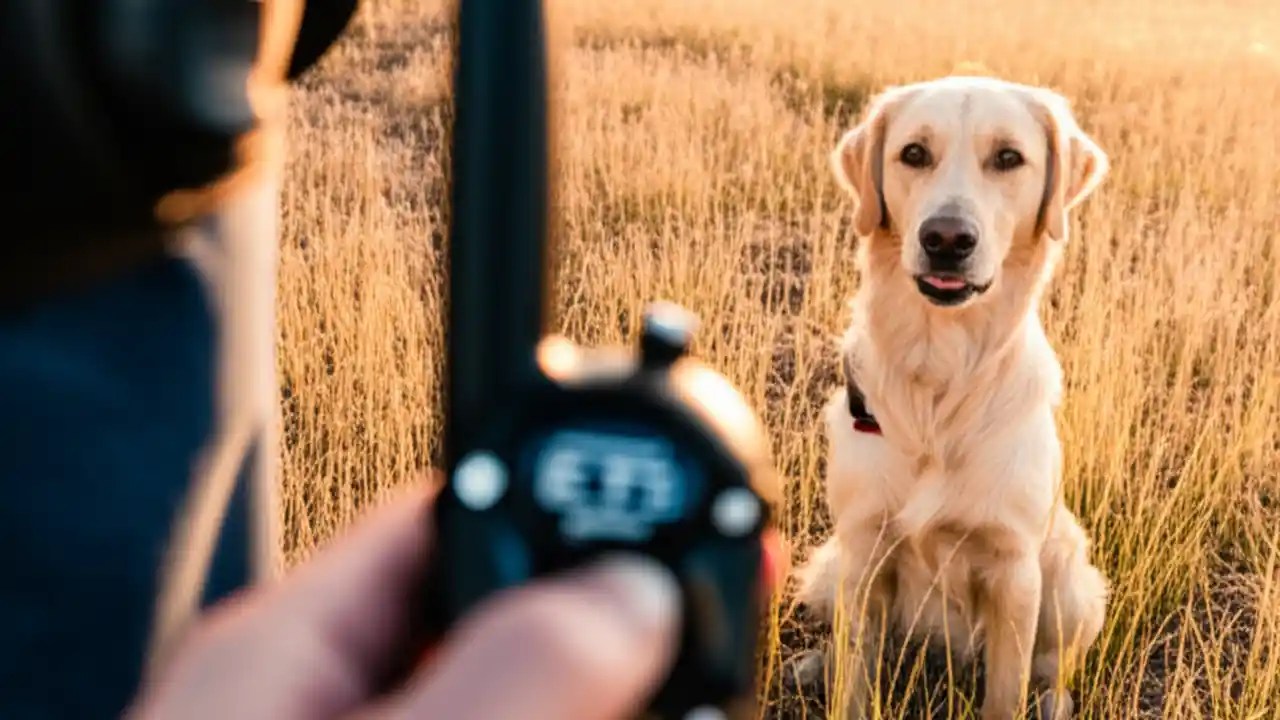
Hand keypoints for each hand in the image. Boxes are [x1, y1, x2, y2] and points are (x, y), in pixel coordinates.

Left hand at [126, 484, 681, 719]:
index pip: (447, 507)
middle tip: (703, 633)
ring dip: (612, 680)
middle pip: (501, 602)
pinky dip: (577, 713)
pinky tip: (641, 717)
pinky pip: (502, 716)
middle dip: (611, 614)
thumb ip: (504, 674)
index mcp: (289, 644)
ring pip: (519, 680)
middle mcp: (325, 687)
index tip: (668, 500)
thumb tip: (630, 592)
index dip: (566, 489)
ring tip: (688, 692)